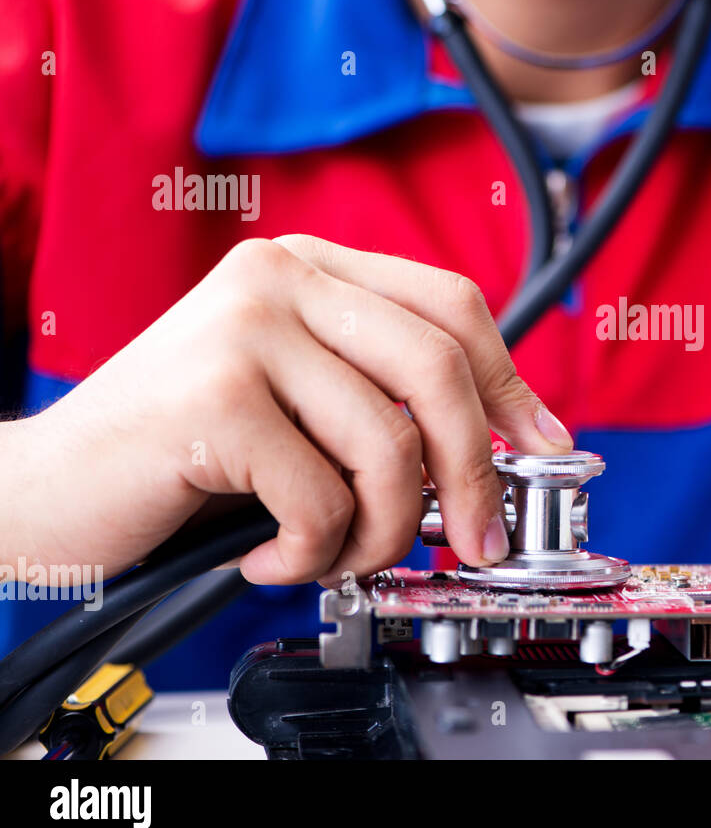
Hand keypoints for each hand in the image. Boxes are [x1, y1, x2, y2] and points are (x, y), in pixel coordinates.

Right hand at [2, 236, 571, 584]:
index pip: (449, 307)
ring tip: (332, 558)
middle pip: (438, 369)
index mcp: (307, 269)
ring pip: (388, 446)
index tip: (544, 445)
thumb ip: (383, 401)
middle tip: (474, 539)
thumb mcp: (299, 408)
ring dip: (378, 533)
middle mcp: (277, 278)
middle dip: (473, 472)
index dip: (510, 382)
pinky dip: (311, 555)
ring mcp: (243, 330)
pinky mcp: (213, 397)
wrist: (45, 493)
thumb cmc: (179, 457)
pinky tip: (267, 557)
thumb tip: (506, 444)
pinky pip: (323, 498)